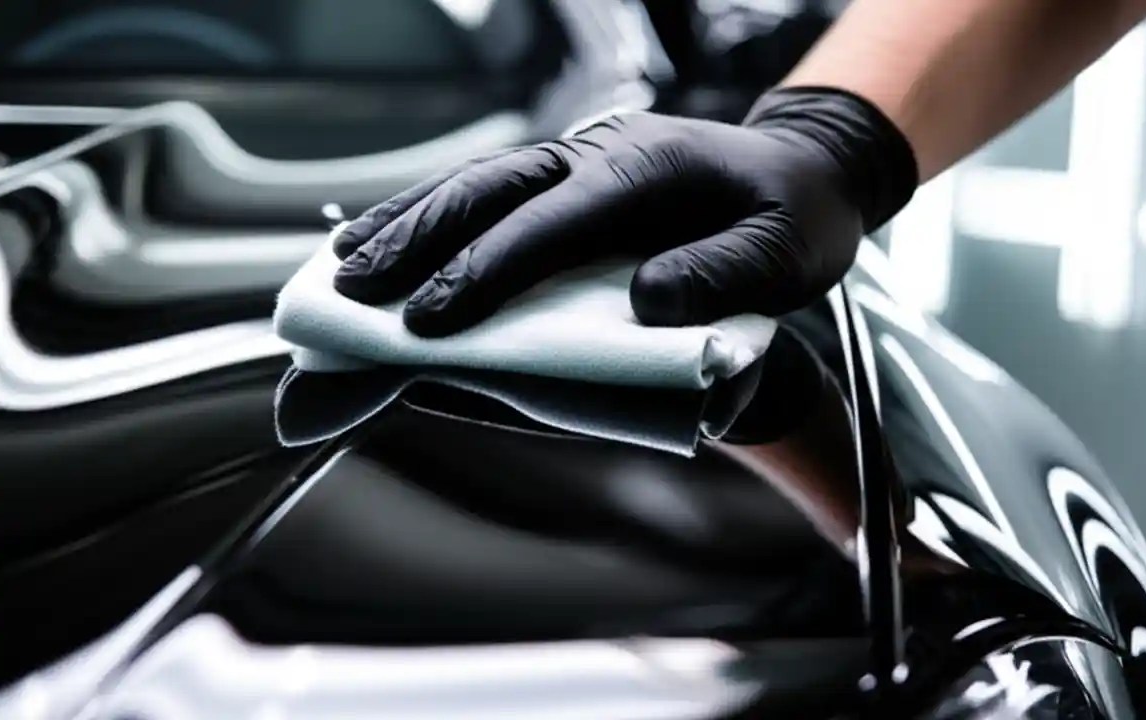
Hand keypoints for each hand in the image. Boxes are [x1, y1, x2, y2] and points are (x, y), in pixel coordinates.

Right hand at [333, 87, 917, 335]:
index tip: (428, 319)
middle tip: (352, 294)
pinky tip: (389, 239)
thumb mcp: (786, 250)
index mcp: (645, 170)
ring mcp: (578, 162)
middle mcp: (597, 156)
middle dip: (418, 243)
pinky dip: (435, 217)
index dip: (485, 270)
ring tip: (342, 270)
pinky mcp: (569, 180)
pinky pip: (491, 195)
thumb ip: (725, 273)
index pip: (548, 221)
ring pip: (476, 186)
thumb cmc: (794, 217)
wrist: (804, 170)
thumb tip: (647, 302)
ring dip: (408, 226)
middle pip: (489, 192)